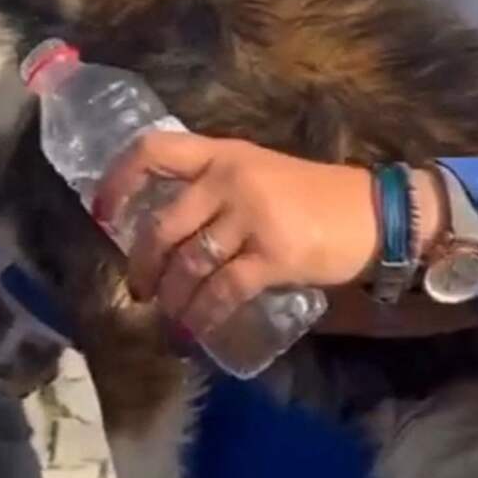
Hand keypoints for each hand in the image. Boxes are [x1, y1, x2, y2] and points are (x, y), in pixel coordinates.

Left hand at [94, 132, 380, 337]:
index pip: (153, 151)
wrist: (374, 215)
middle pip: (163, 224)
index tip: (103, 213)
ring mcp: (251, 215)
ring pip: (189, 262)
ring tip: (171, 313)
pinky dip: (204, 313)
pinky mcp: (273, 254)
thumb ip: (216, 190)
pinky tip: (198, 326)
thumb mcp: (260, 175)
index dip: (118, 181)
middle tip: (140, 288)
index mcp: (222, 154)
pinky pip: (223, 289)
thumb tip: (166, 230)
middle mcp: (230, 179)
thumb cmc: (315, 197)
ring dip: (173, 296)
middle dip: (144, 264)